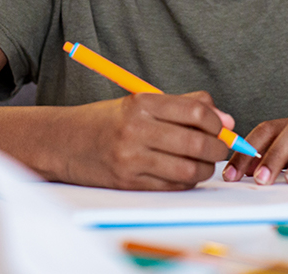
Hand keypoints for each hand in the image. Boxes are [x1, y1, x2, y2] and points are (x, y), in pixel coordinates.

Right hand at [57, 91, 233, 190]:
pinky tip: (184, 173)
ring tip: (204, 162)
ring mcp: (131, 159)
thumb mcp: (140, 102)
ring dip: (205, 168)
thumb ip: (182, 105)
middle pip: (197, 141)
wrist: (63, 142)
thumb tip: (224, 119)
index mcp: (141, 104)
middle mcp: (136, 130)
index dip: (217, 120)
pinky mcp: (128, 182)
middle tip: (222, 147)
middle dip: (218, 147)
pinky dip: (187, 181)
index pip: (195, 110)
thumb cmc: (106, 121)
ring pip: (188, 169)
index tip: (222, 125)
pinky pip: (172, 186)